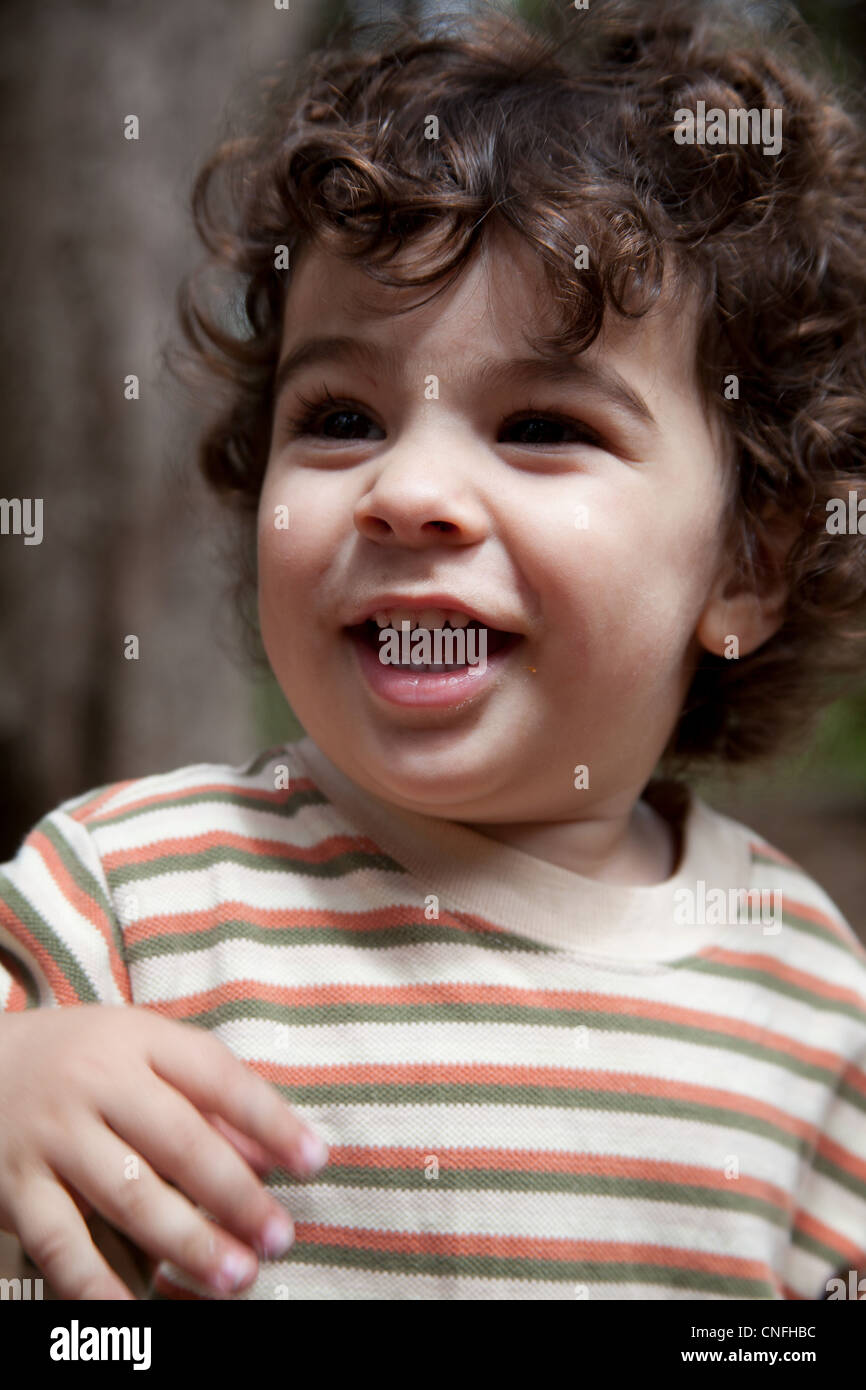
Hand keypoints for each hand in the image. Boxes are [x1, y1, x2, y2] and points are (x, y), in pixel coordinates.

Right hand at [0, 1005, 327, 1298]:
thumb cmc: (79, 1060)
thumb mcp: (140, 1053)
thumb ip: (207, 1098)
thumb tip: (274, 1155)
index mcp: (138, 1040)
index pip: (217, 1077)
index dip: (270, 1120)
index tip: (314, 1161)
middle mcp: (96, 1082)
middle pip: (178, 1140)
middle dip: (235, 1195)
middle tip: (278, 1237)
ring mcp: (53, 1134)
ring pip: (129, 1193)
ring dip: (188, 1242)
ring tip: (235, 1276)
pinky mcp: (14, 1184)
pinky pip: (60, 1241)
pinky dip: (96, 1283)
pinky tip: (132, 1314)